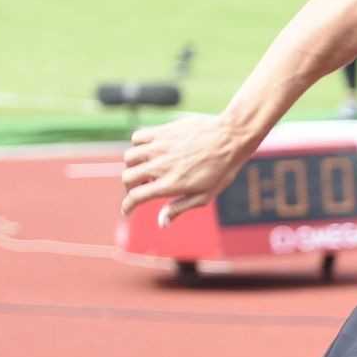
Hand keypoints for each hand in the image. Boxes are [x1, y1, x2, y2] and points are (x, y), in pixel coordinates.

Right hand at [118, 115, 246, 225]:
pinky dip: (137, 146)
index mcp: (170, 185)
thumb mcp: (204, 196)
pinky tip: (149, 151)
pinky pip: (137, 137)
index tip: (127, 210)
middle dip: (129, 187)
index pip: (136, 197)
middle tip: (141, 189)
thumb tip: (161, 224)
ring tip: (146, 169)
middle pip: (127, 178)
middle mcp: (161, 166)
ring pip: (129, 157)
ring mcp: (159, 147)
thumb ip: (179, 208)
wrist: (229, 138)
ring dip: (132, 166)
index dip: (127, 206)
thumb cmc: (220, 170)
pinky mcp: (161, 132)